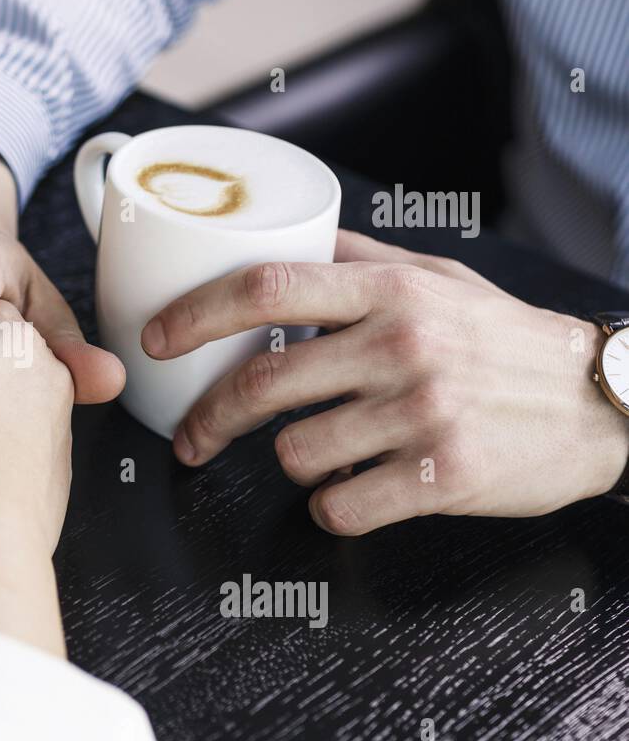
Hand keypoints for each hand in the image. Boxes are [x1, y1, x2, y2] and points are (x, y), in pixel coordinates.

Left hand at [142, 230, 628, 535]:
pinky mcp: (442, 477)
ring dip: (286, 461)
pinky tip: (353, 488)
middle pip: (259, 384)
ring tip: (319, 450)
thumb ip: (357, 259)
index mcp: (388, 290)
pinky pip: (341, 505)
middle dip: (207, 418)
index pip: (265, 288)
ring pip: (294, 453)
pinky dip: (330, 505)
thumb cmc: (505, 338)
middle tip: (192, 436)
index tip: (156, 338)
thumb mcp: (437, 276)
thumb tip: (283, 235)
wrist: (602, 401)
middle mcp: (400, 345)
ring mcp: (422, 413)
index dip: (194, 313)